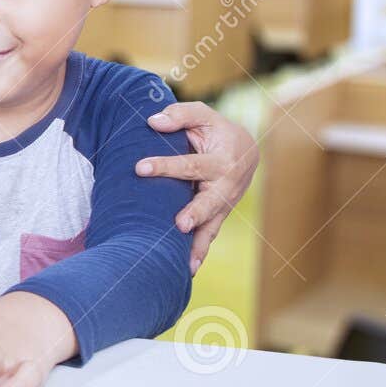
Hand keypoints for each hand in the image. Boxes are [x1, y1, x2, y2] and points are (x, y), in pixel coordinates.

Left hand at [136, 100, 259, 272]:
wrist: (246, 150)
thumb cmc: (216, 131)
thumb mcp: (203, 116)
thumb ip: (181, 115)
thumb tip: (153, 122)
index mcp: (222, 160)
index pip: (190, 164)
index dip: (165, 166)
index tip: (139, 168)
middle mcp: (226, 186)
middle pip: (209, 201)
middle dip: (194, 213)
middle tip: (179, 224)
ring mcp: (223, 205)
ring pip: (211, 226)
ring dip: (199, 244)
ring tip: (186, 264)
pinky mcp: (218, 217)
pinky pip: (209, 236)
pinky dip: (199, 253)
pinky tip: (187, 271)